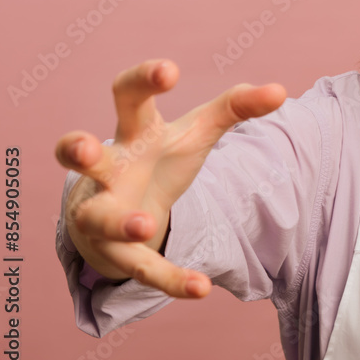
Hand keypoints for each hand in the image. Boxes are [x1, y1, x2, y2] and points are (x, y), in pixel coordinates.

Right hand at [55, 60, 285, 298]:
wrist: (120, 212)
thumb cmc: (160, 158)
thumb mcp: (198, 131)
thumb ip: (235, 107)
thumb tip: (281, 90)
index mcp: (133, 133)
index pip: (126, 97)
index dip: (141, 80)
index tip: (169, 70)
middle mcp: (109, 170)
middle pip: (82, 155)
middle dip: (79, 150)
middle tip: (88, 147)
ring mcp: (103, 212)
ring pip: (99, 217)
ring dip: (119, 221)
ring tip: (146, 224)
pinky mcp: (119, 253)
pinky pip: (143, 268)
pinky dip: (171, 279)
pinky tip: (202, 288)